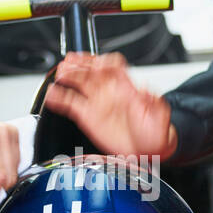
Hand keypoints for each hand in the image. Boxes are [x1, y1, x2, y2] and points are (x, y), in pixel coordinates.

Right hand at [43, 52, 176, 158]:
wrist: (148, 150)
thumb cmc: (154, 132)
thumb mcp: (160, 117)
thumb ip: (154, 103)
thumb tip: (147, 90)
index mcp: (127, 88)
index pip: (114, 67)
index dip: (105, 62)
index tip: (97, 65)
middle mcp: (110, 92)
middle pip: (93, 71)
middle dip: (81, 65)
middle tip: (69, 63)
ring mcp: (98, 103)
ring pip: (80, 83)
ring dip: (69, 76)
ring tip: (60, 73)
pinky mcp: (88, 116)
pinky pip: (71, 104)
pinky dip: (60, 98)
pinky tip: (52, 94)